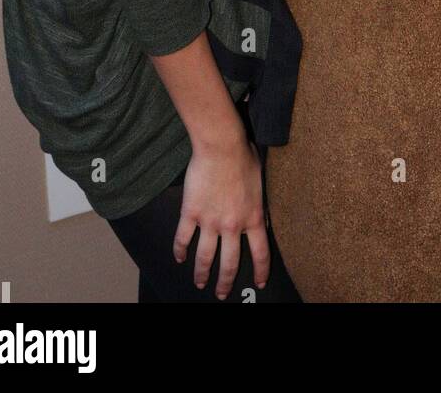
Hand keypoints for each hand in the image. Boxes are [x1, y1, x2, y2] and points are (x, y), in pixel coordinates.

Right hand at [174, 135, 269, 299]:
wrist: (221, 146)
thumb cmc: (244, 157)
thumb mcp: (260, 183)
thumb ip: (259, 206)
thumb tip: (261, 221)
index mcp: (253, 218)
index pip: (261, 253)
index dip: (260, 271)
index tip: (259, 283)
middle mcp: (232, 225)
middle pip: (229, 263)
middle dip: (225, 282)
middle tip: (222, 293)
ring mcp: (210, 221)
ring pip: (205, 258)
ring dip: (202, 274)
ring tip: (200, 283)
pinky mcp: (190, 213)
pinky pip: (183, 238)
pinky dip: (180, 251)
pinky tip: (179, 259)